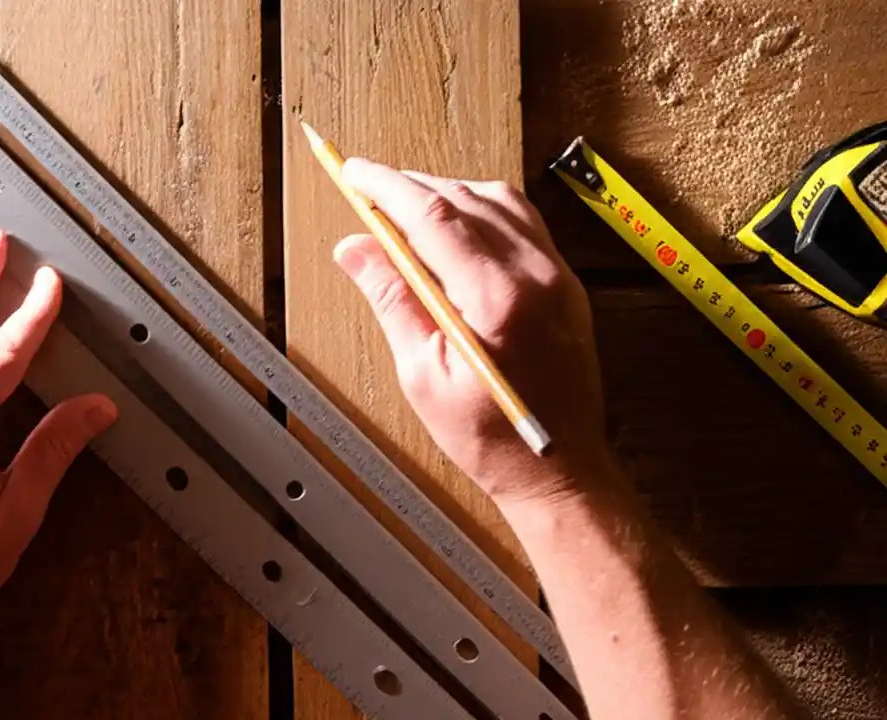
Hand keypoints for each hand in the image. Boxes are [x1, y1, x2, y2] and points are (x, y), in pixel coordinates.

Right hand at [334, 159, 612, 504]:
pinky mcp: (565, 282)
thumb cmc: (492, 438)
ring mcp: (558, 274)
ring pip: (497, 201)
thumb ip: (392, 299)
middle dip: (410, 188)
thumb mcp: (422, 374)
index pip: (434, 216)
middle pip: (464, 200)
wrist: (559, 468)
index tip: (353, 172)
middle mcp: (536, 273)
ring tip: (405, 208)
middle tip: (368, 192)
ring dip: (447, 194)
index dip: (387, 187)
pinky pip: (523, 222)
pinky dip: (483, 210)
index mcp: (497, 298)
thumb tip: (355, 248)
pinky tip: (456, 226)